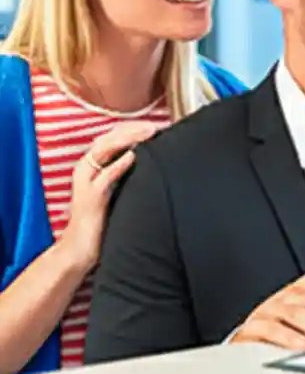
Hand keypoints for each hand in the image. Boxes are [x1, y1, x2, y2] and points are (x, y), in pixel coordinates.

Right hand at [59, 121, 161, 270]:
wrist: (81, 249)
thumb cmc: (102, 221)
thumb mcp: (117, 192)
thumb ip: (128, 176)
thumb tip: (152, 162)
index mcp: (92, 167)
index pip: (111, 137)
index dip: (132, 129)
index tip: (154, 125)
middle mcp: (86, 170)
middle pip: (108, 138)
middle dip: (132, 129)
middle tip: (155, 126)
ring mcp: (86, 182)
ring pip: (104, 150)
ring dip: (127, 139)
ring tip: (148, 134)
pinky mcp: (90, 198)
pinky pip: (105, 176)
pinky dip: (119, 164)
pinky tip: (133, 156)